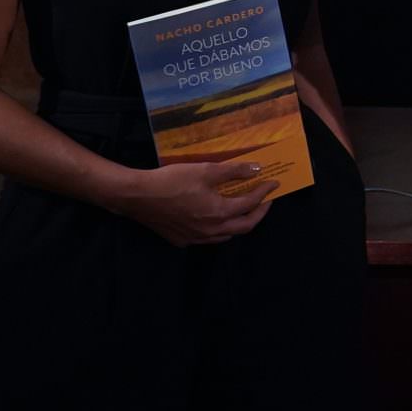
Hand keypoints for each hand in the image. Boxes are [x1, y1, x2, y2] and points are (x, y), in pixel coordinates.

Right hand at [114, 157, 276, 246]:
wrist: (137, 196)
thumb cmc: (172, 181)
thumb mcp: (205, 170)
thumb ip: (233, 171)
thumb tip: (257, 169)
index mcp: (219, 213)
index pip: (250, 204)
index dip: (264, 193)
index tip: (273, 184)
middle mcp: (210, 231)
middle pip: (244, 227)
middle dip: (259, 213)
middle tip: (266, 201)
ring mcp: (195, 239)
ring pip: (226, 235)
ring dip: (239, 223)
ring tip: (244, 210)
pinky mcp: (181, 240)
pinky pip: (207, 238)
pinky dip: (218, 229)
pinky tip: (214, 219)